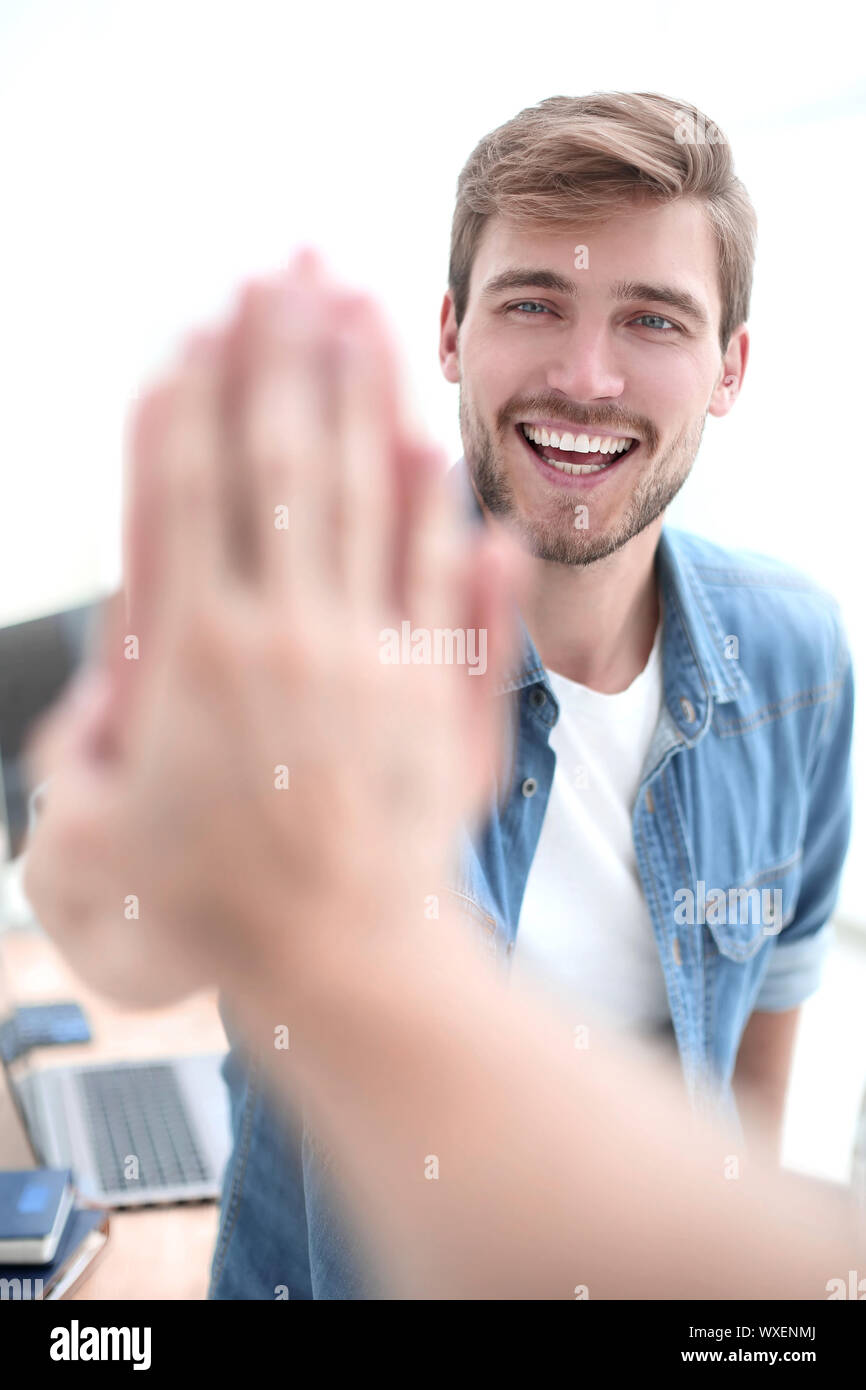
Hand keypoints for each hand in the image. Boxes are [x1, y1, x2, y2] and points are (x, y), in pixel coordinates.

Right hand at [23, 250, 521, 1006]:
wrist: (342, 965)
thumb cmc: (208, 918)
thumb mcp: (80, 845)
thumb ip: (77, 743)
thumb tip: (110, 661)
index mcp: (192, 658)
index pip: (185, 494)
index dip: (188, 403)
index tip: (196, 332)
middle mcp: (283, 634)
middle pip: (278, 465)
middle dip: (277, 360)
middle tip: (280, 274)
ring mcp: (367, 654)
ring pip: (365, 494)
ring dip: (358, 395)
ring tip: (356, 310)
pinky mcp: (431, 686)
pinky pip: (437, 573)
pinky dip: (436, 501)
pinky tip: (432, 435)